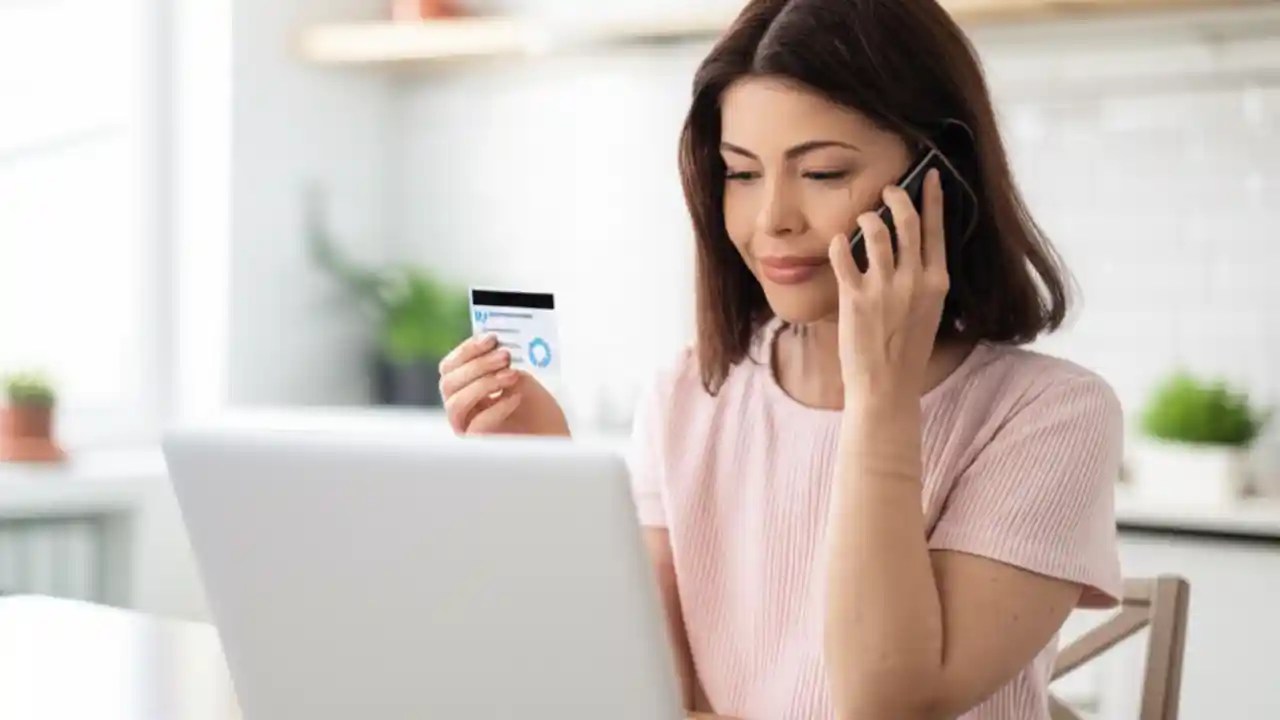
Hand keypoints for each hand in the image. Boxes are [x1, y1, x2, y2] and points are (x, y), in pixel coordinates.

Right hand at [438, 334, 569, 436]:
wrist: (559, 441)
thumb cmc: (540, 413)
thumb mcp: (521, 380)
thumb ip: (503, 366)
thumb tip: (491, 346)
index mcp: (467, 391)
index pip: (450, 368)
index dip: (466, 350)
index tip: (492, 338)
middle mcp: (463, 411)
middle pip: (448, 383)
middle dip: (476, 365)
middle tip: (505, 355)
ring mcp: (469, 430)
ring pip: (455, 403)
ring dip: (483, 383)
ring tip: (511, 375)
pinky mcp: (481, 447)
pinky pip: (477, 425)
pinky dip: (497, 407)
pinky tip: (516, 397)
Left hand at [827, 168, 949, 407]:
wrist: (886, 387)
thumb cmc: (905, 350)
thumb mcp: (926, 311)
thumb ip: (922, 279)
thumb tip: (910, 246)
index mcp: (936, 282)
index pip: (937, 229)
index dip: (932, 197)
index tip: (929, 175)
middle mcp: (914, 281)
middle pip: (908, 220)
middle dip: (896, 196)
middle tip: (886, 190)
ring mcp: (885, 288)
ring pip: (876, 230)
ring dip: (866, 217)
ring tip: (860, 218)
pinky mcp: (855, 298)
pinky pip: (843, 255)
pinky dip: (839, 243)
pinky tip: (838, 242)